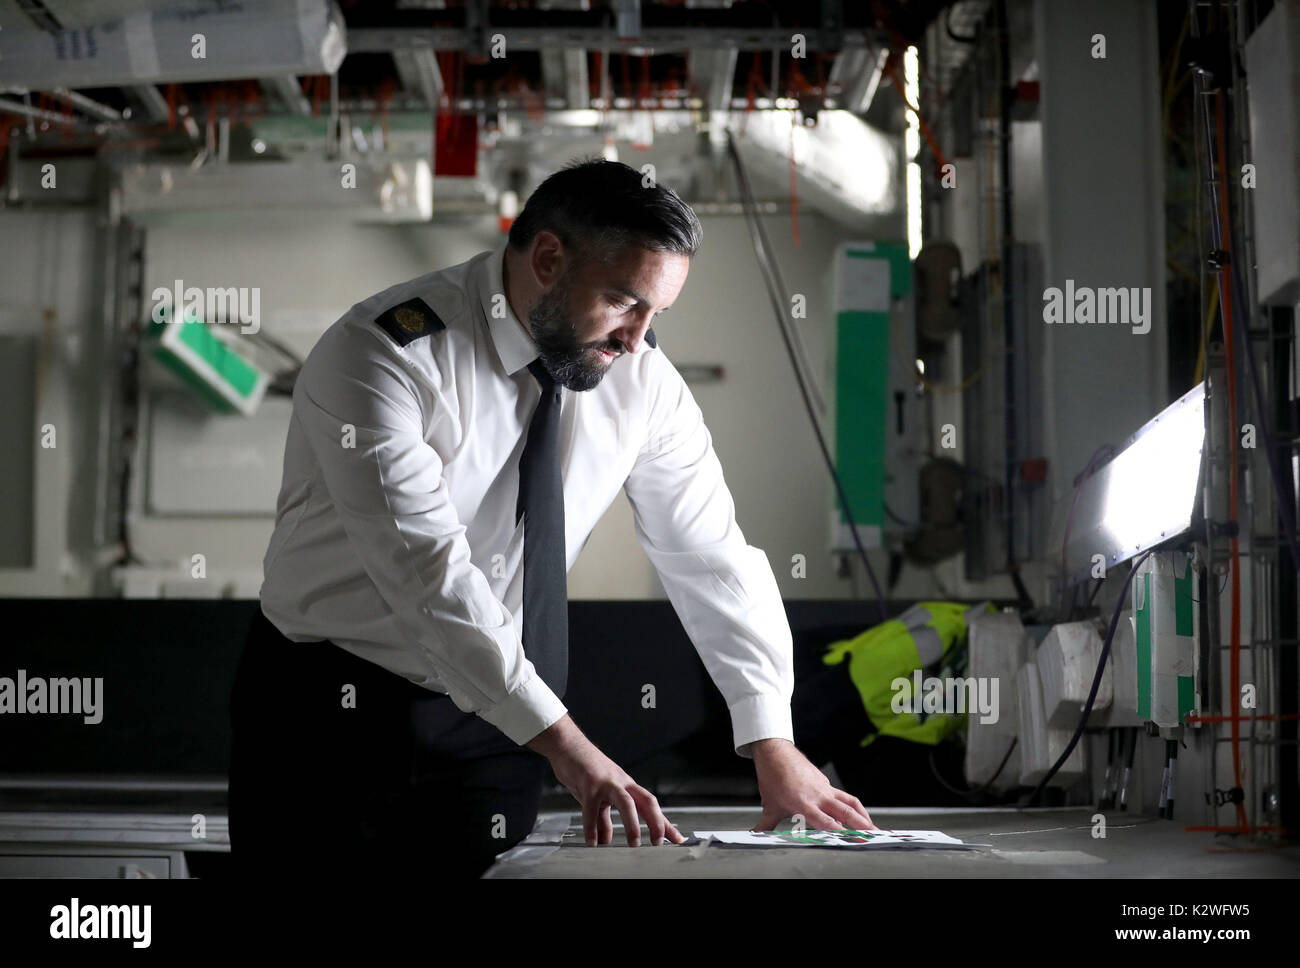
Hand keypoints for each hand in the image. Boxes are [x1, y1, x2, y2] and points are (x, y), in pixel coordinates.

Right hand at [527, 715, 685, 846]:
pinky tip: (593, 842)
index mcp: (627, 785)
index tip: (677, 838)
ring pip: (626, 802)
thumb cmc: (584, 770)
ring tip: (634, 844)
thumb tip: (606, 840)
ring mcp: (606, 782)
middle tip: (659, 843)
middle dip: (657, 822)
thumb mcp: (598, 796)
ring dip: (633, 824)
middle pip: (647, 801)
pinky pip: (592, 809)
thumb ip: (603, 818)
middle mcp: (621, 783)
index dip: (664, 822)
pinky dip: (593, 828)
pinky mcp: (589, 784)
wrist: (568, 745)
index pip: (650, 806)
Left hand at [746, 738, 875, 831]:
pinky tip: (857, 815)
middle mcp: (817, 795)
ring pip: (849, 801)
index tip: (852, 840)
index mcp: (803, 803)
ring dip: (863, 815)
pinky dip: (852, 806)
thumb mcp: (770, 805)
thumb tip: (757, 835)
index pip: (826, 821)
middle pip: (845, 811)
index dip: (841, 832)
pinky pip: (842, 796)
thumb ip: (767, 824)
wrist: (775, 752)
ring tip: (873, 827)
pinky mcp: (826, 782)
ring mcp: (824, 787)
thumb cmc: (772, 777)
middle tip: (874, 836)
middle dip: (862, 825)